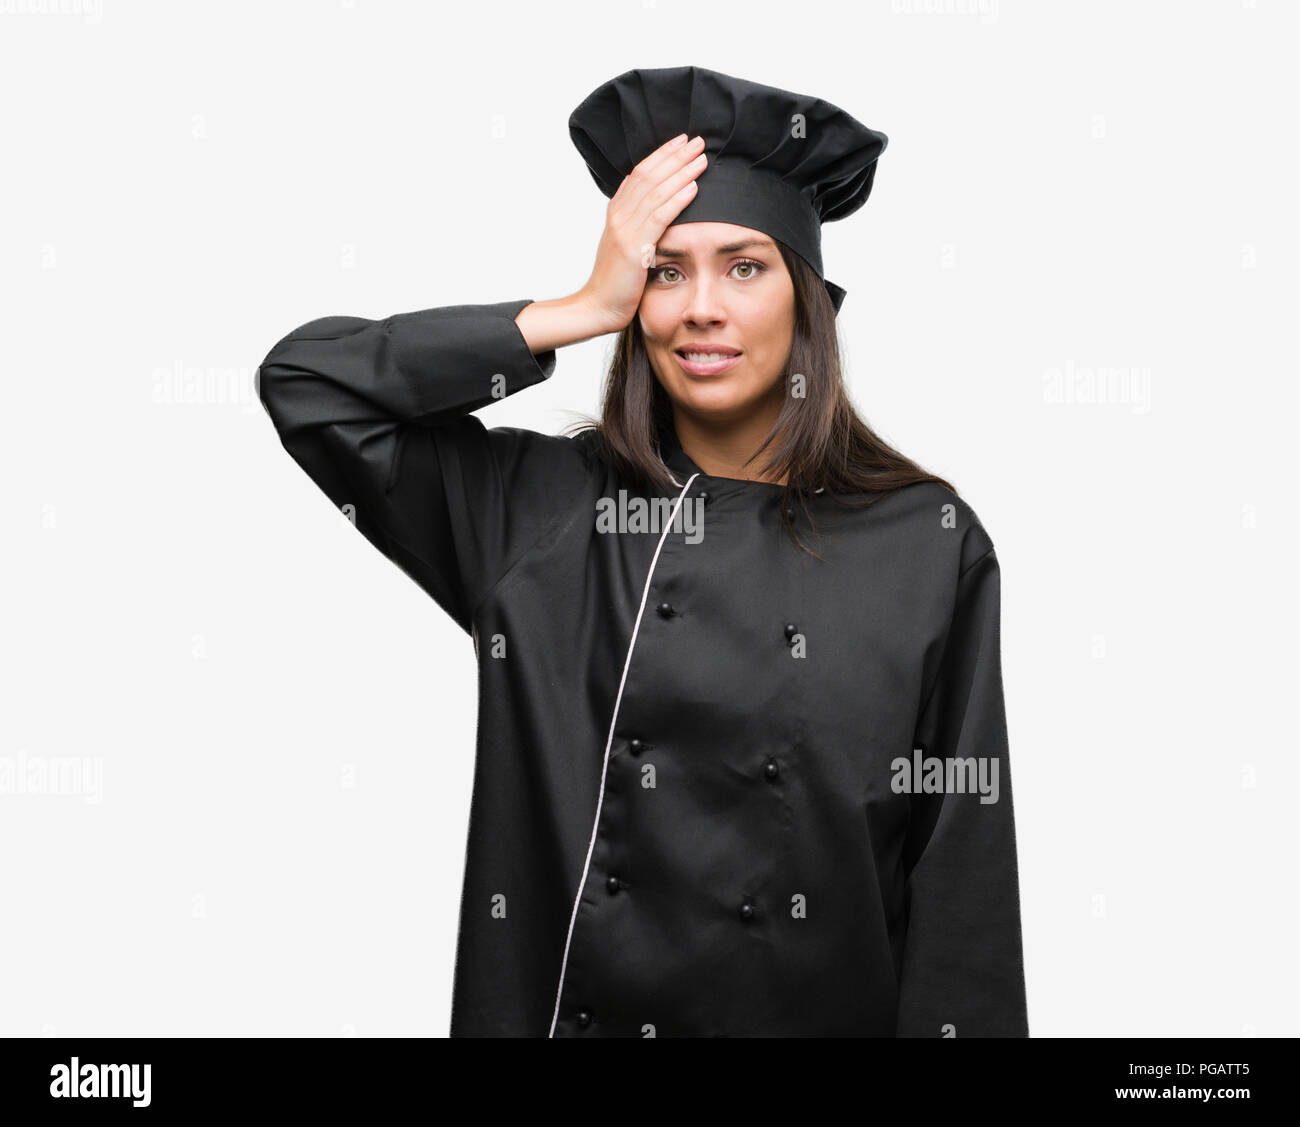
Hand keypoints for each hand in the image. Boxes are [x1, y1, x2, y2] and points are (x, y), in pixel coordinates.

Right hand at [576, 133, 706, 334]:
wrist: (598, 307)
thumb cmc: (616, 282)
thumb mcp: (626, 246)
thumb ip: (639, 226)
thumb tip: (659, 211)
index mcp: (617, 212)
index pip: (640, 173)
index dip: (661, 155)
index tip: (681, 142)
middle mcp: (619, 215)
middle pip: (649, 175)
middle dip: (674, 156)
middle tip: (697, 141)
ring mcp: (625, 230)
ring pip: (656, 191)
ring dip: (680, 172)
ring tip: (701, 158)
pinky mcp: (634, 247)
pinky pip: (659, 217)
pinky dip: (677, 199)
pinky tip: (693, 187)